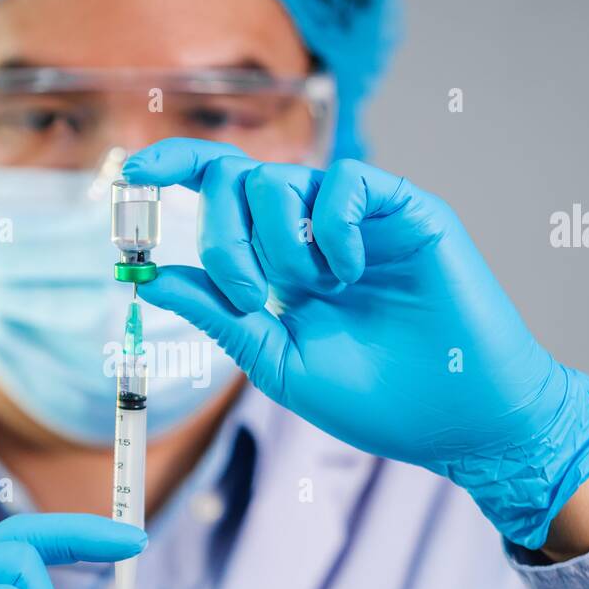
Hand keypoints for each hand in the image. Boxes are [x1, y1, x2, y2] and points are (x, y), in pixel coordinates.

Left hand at [124, 138, 588, 548]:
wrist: (458, 419)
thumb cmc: (376, 399)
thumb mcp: (278, 361)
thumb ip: (218, 316)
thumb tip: (150, 278)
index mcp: (280, 265)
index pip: (219, 195)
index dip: (175, 169)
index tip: (130, 175)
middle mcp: (313, 232)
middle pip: (237, 178)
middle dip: (223, 235)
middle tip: (251, 293)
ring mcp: (359, 219)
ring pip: (281, 180)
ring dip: (276, 242)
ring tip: (315, 290)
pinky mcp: (406, 209)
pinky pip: (345, 182)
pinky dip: (332, 228)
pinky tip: (350, 272)